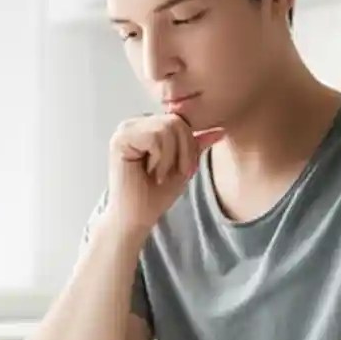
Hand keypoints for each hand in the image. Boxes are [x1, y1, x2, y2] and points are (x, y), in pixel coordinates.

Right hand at [100, 115, 224, 237]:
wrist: (135, 219)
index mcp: (147, 127)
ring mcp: (125, 130)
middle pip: (176, 120)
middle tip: (175, 174)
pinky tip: (149, 173)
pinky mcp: (120, 139)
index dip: (189, 145)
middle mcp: (134, 124)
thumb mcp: (183, 167)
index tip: (184, 171)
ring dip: (171, 157)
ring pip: (168, 127)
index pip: (180, 120)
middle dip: (184, 151)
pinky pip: (156, 137)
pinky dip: (160, 159)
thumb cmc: (154, 196)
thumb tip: (220, 129)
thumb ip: (196, 147)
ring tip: (159, 175)